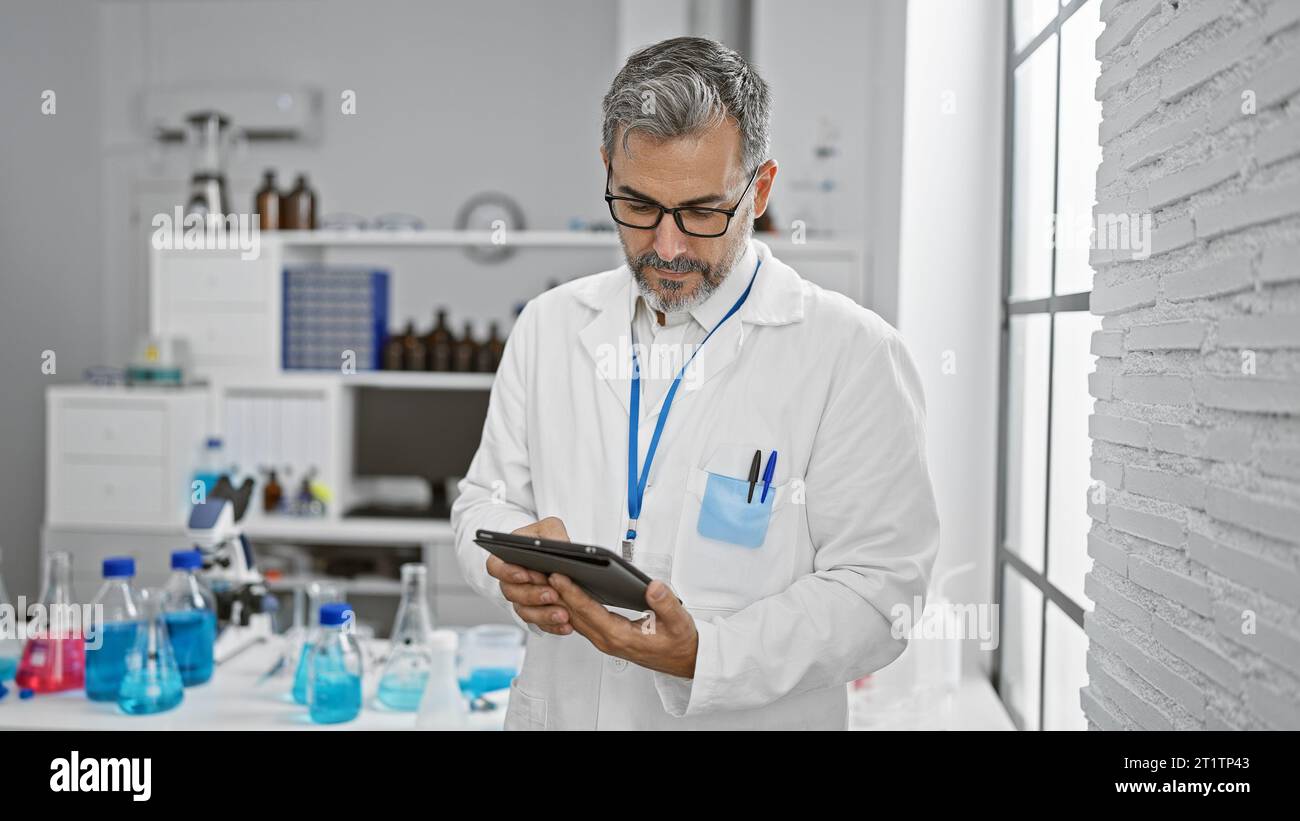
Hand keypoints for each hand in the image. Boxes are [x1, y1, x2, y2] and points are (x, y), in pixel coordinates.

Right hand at [485, 517, 572, 635]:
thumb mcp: (550, 527)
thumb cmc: (547, 539)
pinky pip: (540, 624)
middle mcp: (510, 581)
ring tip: (563, 614)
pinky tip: (567, 626)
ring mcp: (522, 599)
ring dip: (543, 614)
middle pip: (511, 593)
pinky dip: (553, 626)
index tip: (525, 574)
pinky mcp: (536, 613)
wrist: (558, 557)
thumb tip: (557, 546)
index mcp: (506, 558)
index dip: (508, 572)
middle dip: (532, 595)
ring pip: (525, 612)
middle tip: (551, 594)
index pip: (495, 567)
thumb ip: (551, 534)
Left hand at [548, 573, 698, 678]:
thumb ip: (666, 603)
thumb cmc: (681, 642)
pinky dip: (570, 607)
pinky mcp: (607, 638)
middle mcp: (608, 640)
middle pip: (574, 615)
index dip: (572, 593)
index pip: (589, 611)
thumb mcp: (679, 622)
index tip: (558, 576)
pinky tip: (564, 593)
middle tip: (541, 571)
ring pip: (574, 619)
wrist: (685, 661)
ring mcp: (605, 641)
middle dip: (556, 593)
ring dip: (560, 600)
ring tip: (546, 578)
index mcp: (621, 636)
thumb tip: (653, 587)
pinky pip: (581, 622)